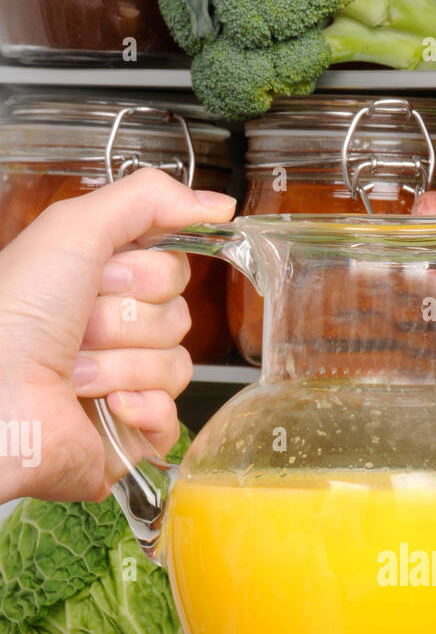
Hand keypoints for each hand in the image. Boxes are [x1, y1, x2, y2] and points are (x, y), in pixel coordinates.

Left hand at [0, 168, 234, 503]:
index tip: (104, 276)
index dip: (148, 272)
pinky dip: (140, 408)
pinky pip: (172, 415)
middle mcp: (111, 331)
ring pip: (177, 365)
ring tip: (73, 372)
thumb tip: (217, 203)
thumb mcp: (73, 229)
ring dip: (122, 366)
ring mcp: (124, 384)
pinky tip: (104, 406)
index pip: (173, 267)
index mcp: (98, 282)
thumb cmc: (13, 317)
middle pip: (179, 315)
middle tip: (80, 327)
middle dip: (128, 320)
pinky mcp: (131, 433)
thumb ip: (146, 200)